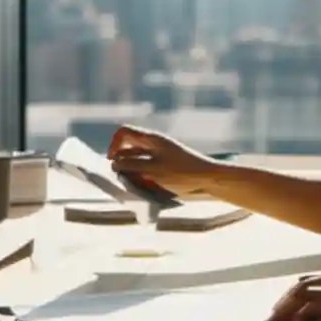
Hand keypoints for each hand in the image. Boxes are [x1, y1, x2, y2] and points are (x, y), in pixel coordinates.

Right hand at [106, 125, 220, 194]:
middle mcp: (154, 144)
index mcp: (151, 139)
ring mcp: (159, 155)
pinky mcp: (164, 167)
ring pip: (136, 159)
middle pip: (128, 147)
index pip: (124, 132)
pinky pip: (145, 168)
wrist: (208, 178)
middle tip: (117, 177)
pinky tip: (140, 188)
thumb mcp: (154, 171)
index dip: (113, 144)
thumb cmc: (182, 173)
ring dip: (130, 170)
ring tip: (129, 185)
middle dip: (120, 160)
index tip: (112, 161)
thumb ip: (132, 166)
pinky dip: (140, 176)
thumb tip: (114, 163)